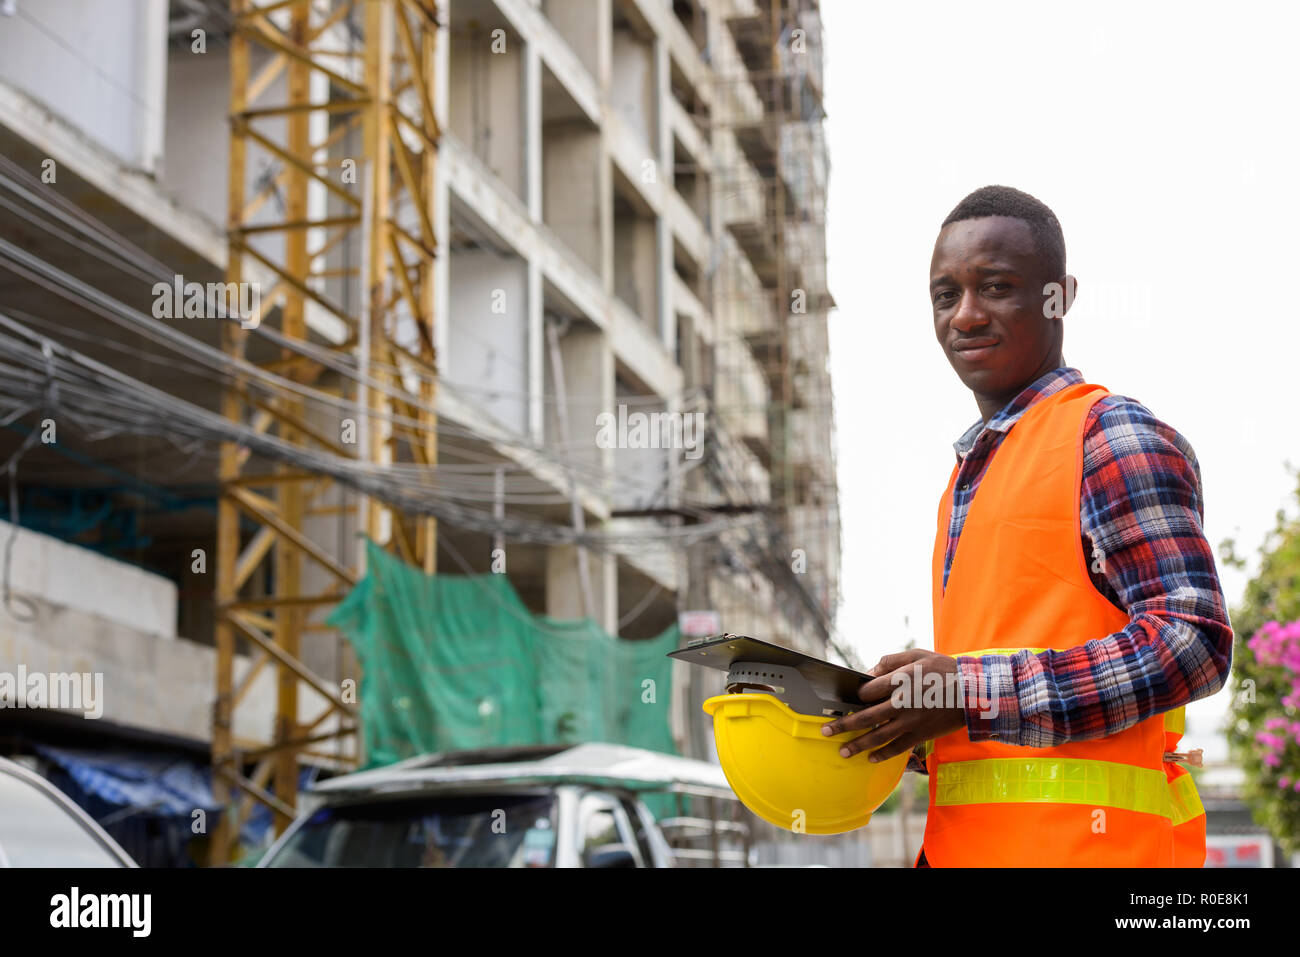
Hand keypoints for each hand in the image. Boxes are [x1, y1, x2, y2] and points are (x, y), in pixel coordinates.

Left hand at [820, 649, 967, 760]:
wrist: (974, 692)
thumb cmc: (945, 669)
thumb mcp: (918, 654)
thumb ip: (891, 661)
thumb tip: (870, 671)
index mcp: (901, 680)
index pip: (868, 691)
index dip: (855, 696)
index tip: (846, 700)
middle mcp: (902, 703)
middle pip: (866, 716)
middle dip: (843, 725)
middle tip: (825, 731)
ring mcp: (911, 721)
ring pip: (879, 736)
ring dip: (858, 745)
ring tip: (842, 751)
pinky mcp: (920, 734)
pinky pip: (898, 747)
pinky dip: (882, 754)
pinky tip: (869, 758)